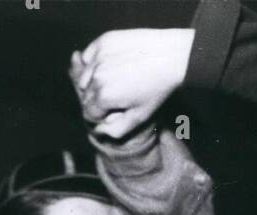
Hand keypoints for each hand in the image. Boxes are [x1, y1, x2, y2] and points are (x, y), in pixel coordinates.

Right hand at [71, 29, 193, 137]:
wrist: (172, 56)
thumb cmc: (157, 90)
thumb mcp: (139, 117)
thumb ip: (115, 130)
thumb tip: (97, 131)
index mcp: (104, 97)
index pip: (89, 113)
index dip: (101, 116)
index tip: (114, 112)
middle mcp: (97, 76)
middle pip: (86, 96)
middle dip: (96, 100)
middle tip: (116, 98)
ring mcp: (99, 56)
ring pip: (84, 77)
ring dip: (93, 82)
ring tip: (113, 83)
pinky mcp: (104, 41)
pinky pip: (88, 56)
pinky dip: (93, 63)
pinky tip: (108, 67)